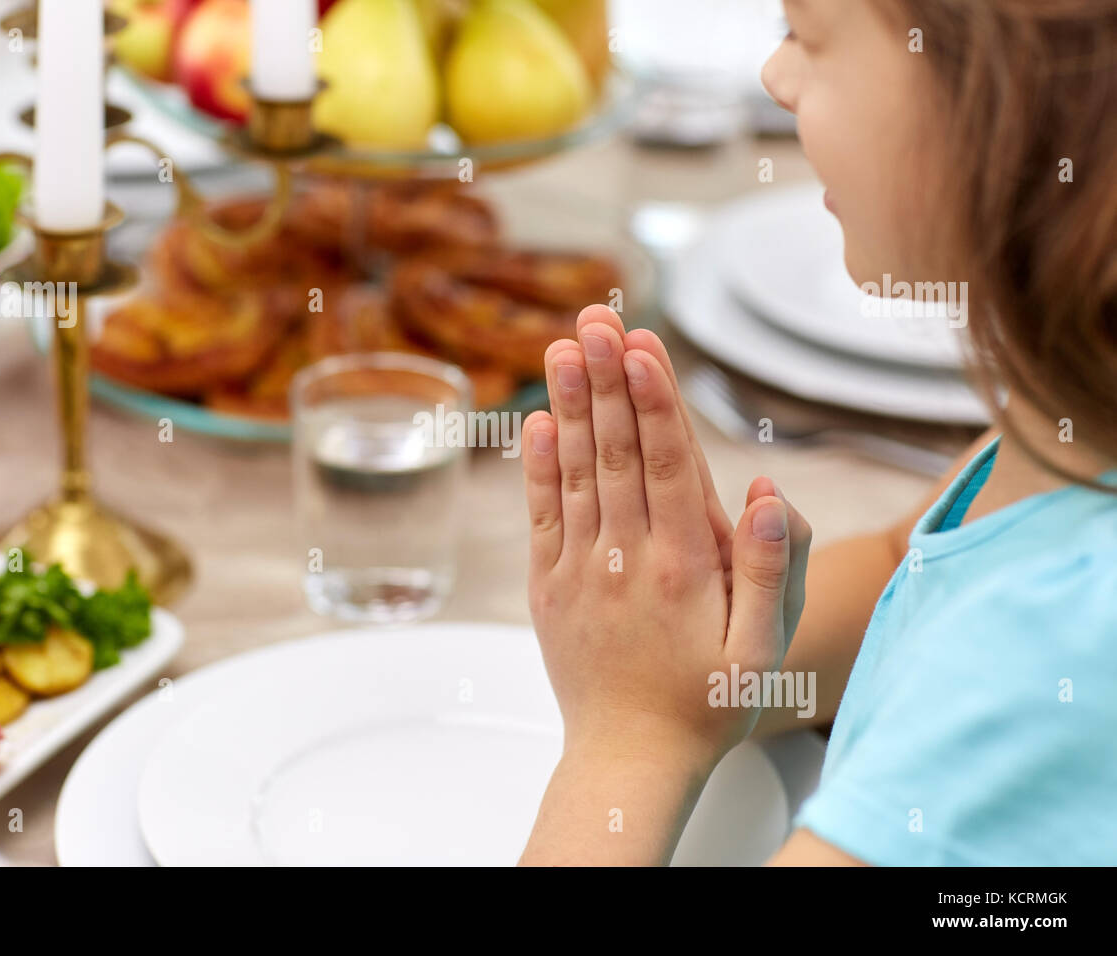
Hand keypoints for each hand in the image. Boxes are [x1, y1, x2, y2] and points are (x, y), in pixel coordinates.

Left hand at [523, 306, 812, 763]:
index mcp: (683, 568)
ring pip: (576, 472)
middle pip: (618, 453)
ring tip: (563, 346)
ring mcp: (580, 569)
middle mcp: (626, 558)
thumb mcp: (763, 650)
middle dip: (607, 381)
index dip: (654, 401)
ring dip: (571, 405)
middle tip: (596, 319)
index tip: (640, 346)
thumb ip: (769, 567)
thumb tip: (764, 487)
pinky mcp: (547, 585)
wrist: (629, 758)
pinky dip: (537, 466)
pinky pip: (541, 515)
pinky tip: (537, 420)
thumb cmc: (706, 704)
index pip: (669, 466)